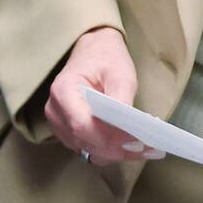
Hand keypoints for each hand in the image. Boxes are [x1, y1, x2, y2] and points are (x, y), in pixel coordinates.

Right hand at [44, 26, 165, 166]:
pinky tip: (129, 146)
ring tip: (143, 148)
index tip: (136, 140)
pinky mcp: (66, 131)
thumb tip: (129, 129)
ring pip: (87, 149)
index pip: (83, 125)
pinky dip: (109, 150)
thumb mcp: (120, 74)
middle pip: (85, 141)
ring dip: (115, 152)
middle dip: (116, 148)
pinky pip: (87, 147)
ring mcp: (58, 123)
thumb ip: (122, 100)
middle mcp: (55, 111)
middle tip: (147, 148)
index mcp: (63, 91)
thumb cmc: (106, 59)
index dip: (109, 138)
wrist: (94, 50)